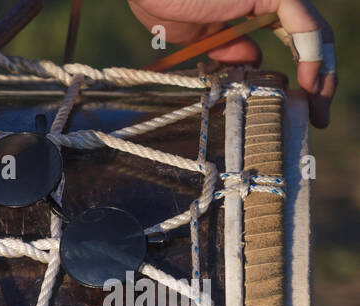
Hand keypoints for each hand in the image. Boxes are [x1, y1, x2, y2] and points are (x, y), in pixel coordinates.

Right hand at [128, 0, 335, 126]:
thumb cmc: (164, 1)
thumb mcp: (196, 35)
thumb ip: (226, 47)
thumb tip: (251, 61)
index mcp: (251, 4)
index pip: (290, 36)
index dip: (300, 68)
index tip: (295, 104)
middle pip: (307, 38)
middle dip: (317, 76)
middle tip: (315, 115)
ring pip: (313, 34)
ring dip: (321, 73)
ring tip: (317, 108)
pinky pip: (303, 28)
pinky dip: (311, 57)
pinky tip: (309, 84)